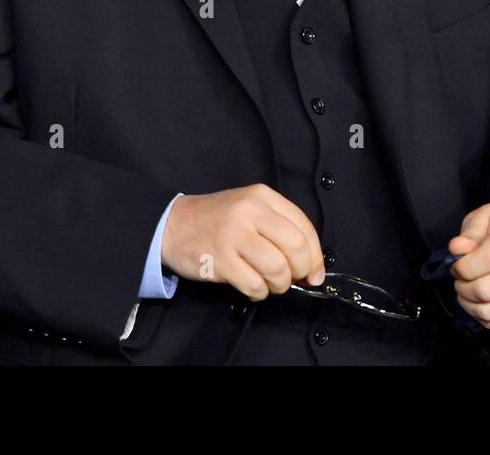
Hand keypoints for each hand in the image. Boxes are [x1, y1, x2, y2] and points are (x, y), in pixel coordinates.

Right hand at [160, 184, 324, 299]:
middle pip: (295, 247)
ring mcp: (233, 236)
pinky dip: (260, 292)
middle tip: (294, 279)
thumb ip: (280, 229)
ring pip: (277, 268)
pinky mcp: (220, 260)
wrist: (173, 223)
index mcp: (263, 197)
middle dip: (302, 270)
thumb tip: (312, 266)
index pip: (304, 227)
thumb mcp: (251, 209)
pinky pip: (254, 284)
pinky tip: (253, 287)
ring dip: (280, 284)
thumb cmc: (218, 219)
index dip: (315, 255)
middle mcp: (250, 212)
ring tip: (271, 284)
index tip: (314, 272)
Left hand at [448, 202, 489, 328]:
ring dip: (470, 304)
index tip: (457, 264)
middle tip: (460, 278)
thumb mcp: (486, 215)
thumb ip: (469, 232)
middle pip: (486, 291)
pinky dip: (482, 315)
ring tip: (467, 290)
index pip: (487, 260)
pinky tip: (479, 301)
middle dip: (463, 288)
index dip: (464, 267)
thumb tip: (456, 249)